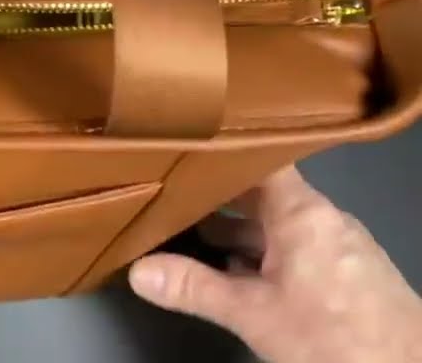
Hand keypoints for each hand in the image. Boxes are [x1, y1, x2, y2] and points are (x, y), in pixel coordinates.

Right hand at [129, 166, 421, 362]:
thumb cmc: (335, 335)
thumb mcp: (254, 315)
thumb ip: (195, 289)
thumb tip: (138, 271)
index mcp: (303, 212)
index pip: (257, 161)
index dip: (219, 154)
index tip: (179, 150)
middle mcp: (324, 218)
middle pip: (261, 195)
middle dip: (216, 200)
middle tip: (166, 196)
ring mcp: (338, 247)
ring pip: (277, 226)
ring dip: (237, 234)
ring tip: (186, 236)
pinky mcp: (346, 275)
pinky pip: (295, 249)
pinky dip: (262, 255)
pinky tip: (233, 276)